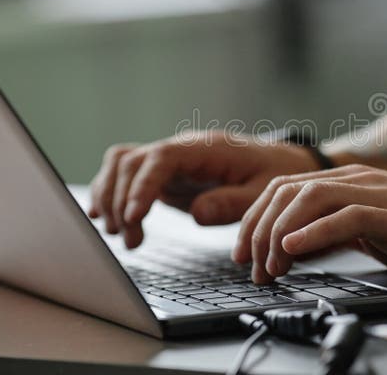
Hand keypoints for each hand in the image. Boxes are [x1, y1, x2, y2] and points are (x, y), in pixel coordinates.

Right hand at [89, 132, 319, 247]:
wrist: (278, 163)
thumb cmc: (271, 174)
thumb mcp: (262, 192)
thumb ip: (231, 203)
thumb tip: (197, 215)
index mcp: (205, 148)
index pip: (162, 158)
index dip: (143, 186)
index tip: (134, 218)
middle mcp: (181, 149)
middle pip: (132, 162)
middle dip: (122, 201)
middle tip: (131, 240)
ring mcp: (170, 161)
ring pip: (121, 165)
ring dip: (112, 198)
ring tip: (120, 235)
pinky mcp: (165, 175)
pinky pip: (128, 175)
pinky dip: (113, 194)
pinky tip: (108, 219)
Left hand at [233, 165, 386, 282]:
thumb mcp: (378, 232)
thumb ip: (340, 233)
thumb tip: (299, 249)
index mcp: (352, 183)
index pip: (286, 189)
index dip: (256, 219)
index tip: (245, 252)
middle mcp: (359, 181)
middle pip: (286, 191)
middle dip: (256, 227)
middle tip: (248, 265)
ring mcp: (377, 195)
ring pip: (308, 199)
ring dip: (278, 234)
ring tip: (268, 266)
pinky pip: (346, 217)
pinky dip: (313, 233)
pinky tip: (294, 251)